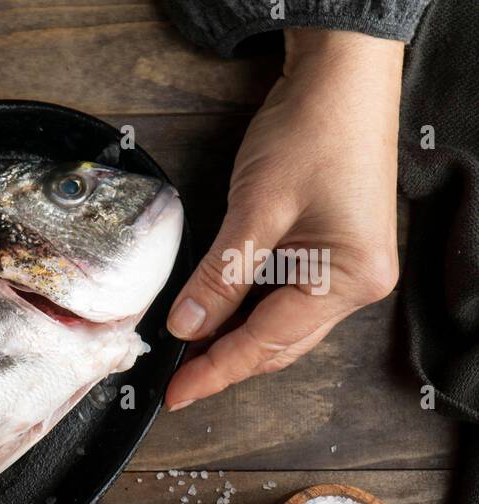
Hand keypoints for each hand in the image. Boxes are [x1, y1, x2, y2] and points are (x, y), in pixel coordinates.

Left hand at [164, 29, 403, 408]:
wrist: (341, 78)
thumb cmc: (311, 133)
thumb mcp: (255, 209)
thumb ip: (220, 275)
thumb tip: (185, 327)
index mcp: (349, 279)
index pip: (268, 342)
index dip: (217, 371)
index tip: (177, 395)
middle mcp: (358, 284)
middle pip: (280, 342)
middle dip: (226, 361)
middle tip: (175, 380)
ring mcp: (350, 269)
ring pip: (282, 325)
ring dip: (235, 338)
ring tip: (187, 353)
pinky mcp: (333, 253)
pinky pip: (286, 299)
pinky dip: (248, 310)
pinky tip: (215, 315)